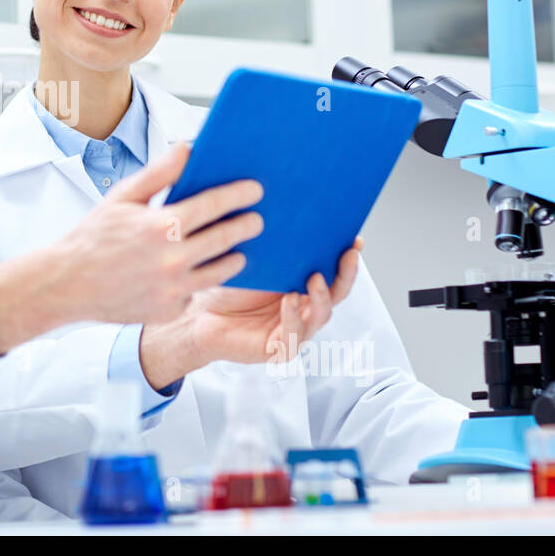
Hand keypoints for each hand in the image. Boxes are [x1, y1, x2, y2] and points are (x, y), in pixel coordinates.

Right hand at [46, 141, 264, 325]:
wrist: (68, 285)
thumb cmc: (93, 238)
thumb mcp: (122, 198)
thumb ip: (159, 173)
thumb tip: (188, 147)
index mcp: (161, 225)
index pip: (214, 205)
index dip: (239, 195)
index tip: (255, 190)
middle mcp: (172, 260)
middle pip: (227, 239)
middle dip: (247, 225)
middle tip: (257, 220)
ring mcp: (173, 290)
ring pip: (222, 271)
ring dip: (233, 257)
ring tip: (236, 248)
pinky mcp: (170, 310)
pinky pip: (197, 293)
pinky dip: (199, 281)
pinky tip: (197, 272)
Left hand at [138, 237, 363, 388]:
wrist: (200, 319)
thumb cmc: (225, 288)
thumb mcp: (250, 260)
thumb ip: (269, 243)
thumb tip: (280, 206)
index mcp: (302, 283)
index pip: (333, 270)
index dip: (347, 256)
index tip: (354, 238)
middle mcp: (305, 305)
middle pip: (338, 291)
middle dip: (346, 273)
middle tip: (348, 255)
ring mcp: (296, 327)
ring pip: (321, 314)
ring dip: (322, 295)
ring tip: (315, 278)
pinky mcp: (282, 348)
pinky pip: (294, 333)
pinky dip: (293, 316)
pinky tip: (290, 300)